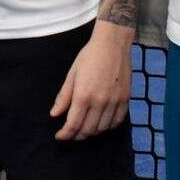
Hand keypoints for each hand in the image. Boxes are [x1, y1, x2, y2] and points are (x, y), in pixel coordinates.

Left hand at [51, 21, 132, 140]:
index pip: (73, 124)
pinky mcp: (125, 99)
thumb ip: (63, 97)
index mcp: (83, 95)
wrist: (112, 44)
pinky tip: (101, 124)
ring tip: (84, 129)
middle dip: (76, 135)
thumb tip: (54, 114)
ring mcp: (114, 101)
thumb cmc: (89, 56)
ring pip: (102, 128)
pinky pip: (117, 121)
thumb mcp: (72, 74)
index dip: (65, 134)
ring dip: (91, 132)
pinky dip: (108, 127)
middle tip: (70, 134)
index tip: (60, 136)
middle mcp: (100, 102)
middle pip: (87, 130)